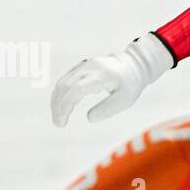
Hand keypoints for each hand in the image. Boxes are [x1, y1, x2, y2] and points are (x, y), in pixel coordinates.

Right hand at [51, 35, 172, 126]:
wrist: (132, 65)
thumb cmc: (130, 84)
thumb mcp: (125, 100)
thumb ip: (108, 108)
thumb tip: (89, 118)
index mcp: (102, 75)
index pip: (77, 89)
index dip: (66, 105)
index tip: (62, 121)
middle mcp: (90, 67)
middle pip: (66, 86)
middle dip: (59, 106)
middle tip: (58, 124)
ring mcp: (84, 65)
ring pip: (63, 82)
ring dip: (56, 100)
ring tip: (58, 118)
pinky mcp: (81, 67)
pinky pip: (65, 79)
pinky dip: (60, 93)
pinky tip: (59, 106)